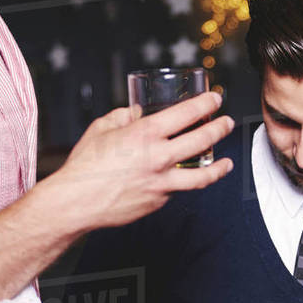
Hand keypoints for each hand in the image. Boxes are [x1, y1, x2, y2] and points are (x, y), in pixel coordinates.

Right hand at [51, 92, 234, 231]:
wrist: (75, 203)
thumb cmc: (84, 166)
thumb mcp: (101, 129)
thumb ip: (123, 117)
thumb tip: (137, 113)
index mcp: (145, 134)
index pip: (186, 113)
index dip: (205, 103)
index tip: (215, 99)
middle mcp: (159, 157)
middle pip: (202, 140)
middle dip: (220, 128)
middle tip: (226, 123)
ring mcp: (162, 183)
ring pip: (202, 176)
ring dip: (219, 167)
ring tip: (227, 163)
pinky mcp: (159, 201)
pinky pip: (175, 189)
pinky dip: (179, 182)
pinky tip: (179, 178)